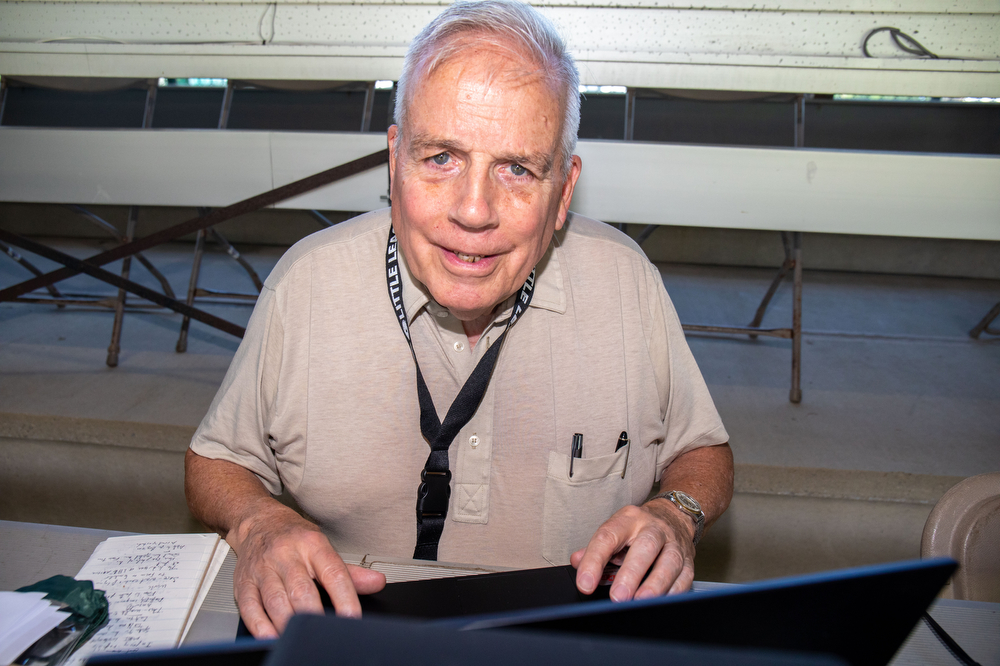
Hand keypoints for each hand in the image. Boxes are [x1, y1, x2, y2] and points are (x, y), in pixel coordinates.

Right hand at [229, 503, 385, 637]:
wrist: (258, 521)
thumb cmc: (294, 538)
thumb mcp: (323, 547)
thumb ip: (349, 571)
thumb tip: (377, 583)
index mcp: (312, 545)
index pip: (333, 573)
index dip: (345, 598)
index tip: (352, 618)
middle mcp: (286, 555)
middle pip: (302, 590)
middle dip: (314, 615)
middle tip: (325, 634)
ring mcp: (263, 569)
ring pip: (276, 601)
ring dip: (288, 623)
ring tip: (300, 638)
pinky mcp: (243, 583)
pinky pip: (249, 607)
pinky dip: (260, 626)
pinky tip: (271, 636)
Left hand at [570, 500, 695, 601]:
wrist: (674, 515)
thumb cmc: (639, 528)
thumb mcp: (615, 529)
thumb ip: (595, 548)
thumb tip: (576, 561)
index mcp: (628, 519)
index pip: (608, 537)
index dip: (594, 561)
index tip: (585, 583)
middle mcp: (653, 528)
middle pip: (645, 547)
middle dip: (631, 574)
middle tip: (618, 596)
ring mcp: (674, 543)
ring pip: (669, 562)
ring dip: (655, 584)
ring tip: (640, 602)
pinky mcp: (689, 559)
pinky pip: (685, 576)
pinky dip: (674, 591)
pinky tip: (662, 602)